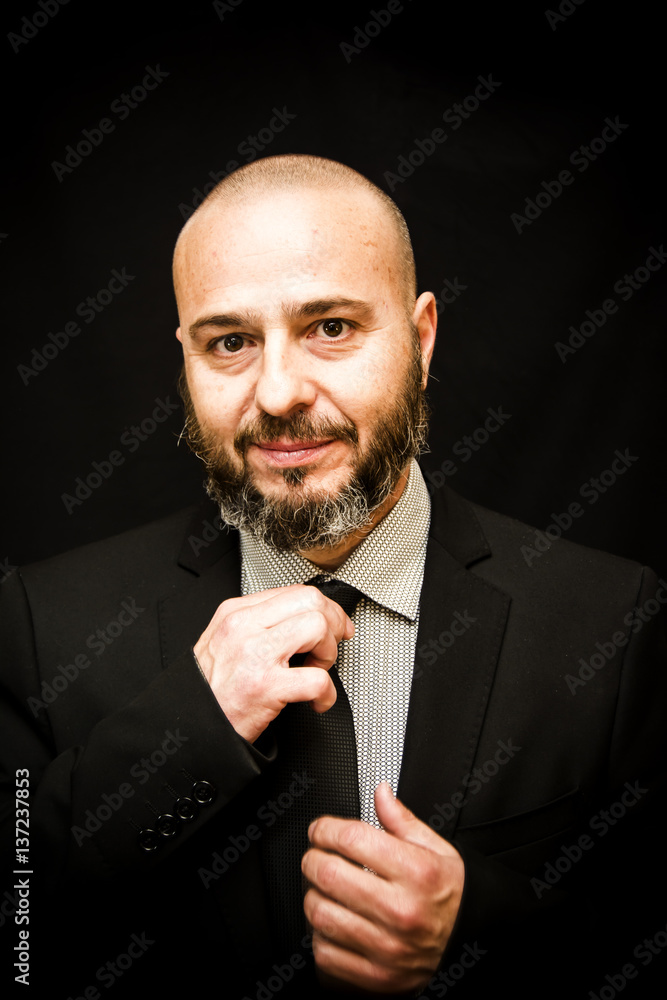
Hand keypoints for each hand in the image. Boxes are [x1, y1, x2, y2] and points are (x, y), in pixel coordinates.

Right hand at [193, 584, 353, 742]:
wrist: (191, 727)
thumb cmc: (210, 690)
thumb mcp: (224, 642)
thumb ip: (258, 623)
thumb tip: (299, 617)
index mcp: (235, 613)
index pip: (294, 592)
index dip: (325, 608)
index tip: (334, 625)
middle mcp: (244, 628)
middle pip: (310, 601)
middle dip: (333, 623)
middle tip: (331, 645)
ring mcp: (255, 655)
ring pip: (317, 628)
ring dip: (328, 653)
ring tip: (316, 671)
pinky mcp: (266, 687)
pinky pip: (317, 679)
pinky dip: (327, 694)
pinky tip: (317, 700)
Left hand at [302, 782, 463, 993]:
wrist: (476, 941)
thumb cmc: (455, 895)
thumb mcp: (438, 849)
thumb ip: (403, 820)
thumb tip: (380, 792)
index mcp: (417, 872)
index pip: (352, 839)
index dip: (326, 828)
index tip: (321, 829)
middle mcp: (401, 910)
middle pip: (329, 874)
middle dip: (313, 858)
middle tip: (316, 855)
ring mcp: (388, 946)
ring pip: (321, 915)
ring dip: (313, 896)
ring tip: (323, 889)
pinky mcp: (378, 976)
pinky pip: (327, 953)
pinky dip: (320, 936)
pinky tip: (334, 923)